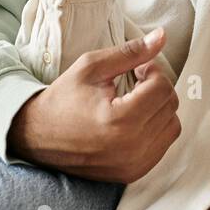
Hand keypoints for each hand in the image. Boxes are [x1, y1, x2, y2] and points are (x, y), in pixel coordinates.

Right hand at [6, 29, 180, 183]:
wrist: (37, 136)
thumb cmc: (64, 98)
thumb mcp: (92, 66)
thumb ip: (131, 52)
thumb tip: (162, 36)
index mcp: (120, 120)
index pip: (162, 87)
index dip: (152, 70)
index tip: (136, 69)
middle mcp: (131, 148)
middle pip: (170, 106)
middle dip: (157, 87)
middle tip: (134, 82)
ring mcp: (133, 165)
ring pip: (172, 126)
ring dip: (159, 108)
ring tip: (134, 100)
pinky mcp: (133, 173)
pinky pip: (163, 146)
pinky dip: (155, 129)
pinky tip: (134, 120)